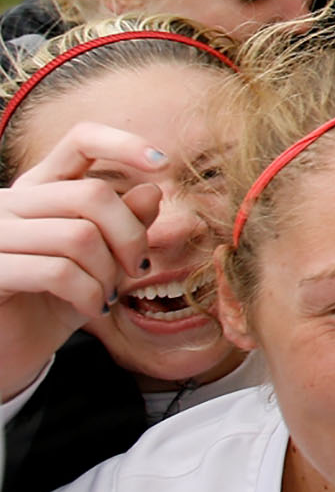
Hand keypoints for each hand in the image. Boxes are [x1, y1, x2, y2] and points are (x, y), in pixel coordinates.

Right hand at [0, 125, 164, 399]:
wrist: (11, 351)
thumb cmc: (55, 301)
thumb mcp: (100, 260)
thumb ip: (124, 224)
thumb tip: (151, 189)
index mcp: (40, 187)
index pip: (81, 140)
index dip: (125, 144)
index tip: (163, 163)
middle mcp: (11, 201)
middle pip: (93, 195)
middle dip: (130, 236)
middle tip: (137, 269)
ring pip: (79, 235)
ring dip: (109, 272)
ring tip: (107, 294)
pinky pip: (57, 272)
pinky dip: (89, 293)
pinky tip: (92, 308)